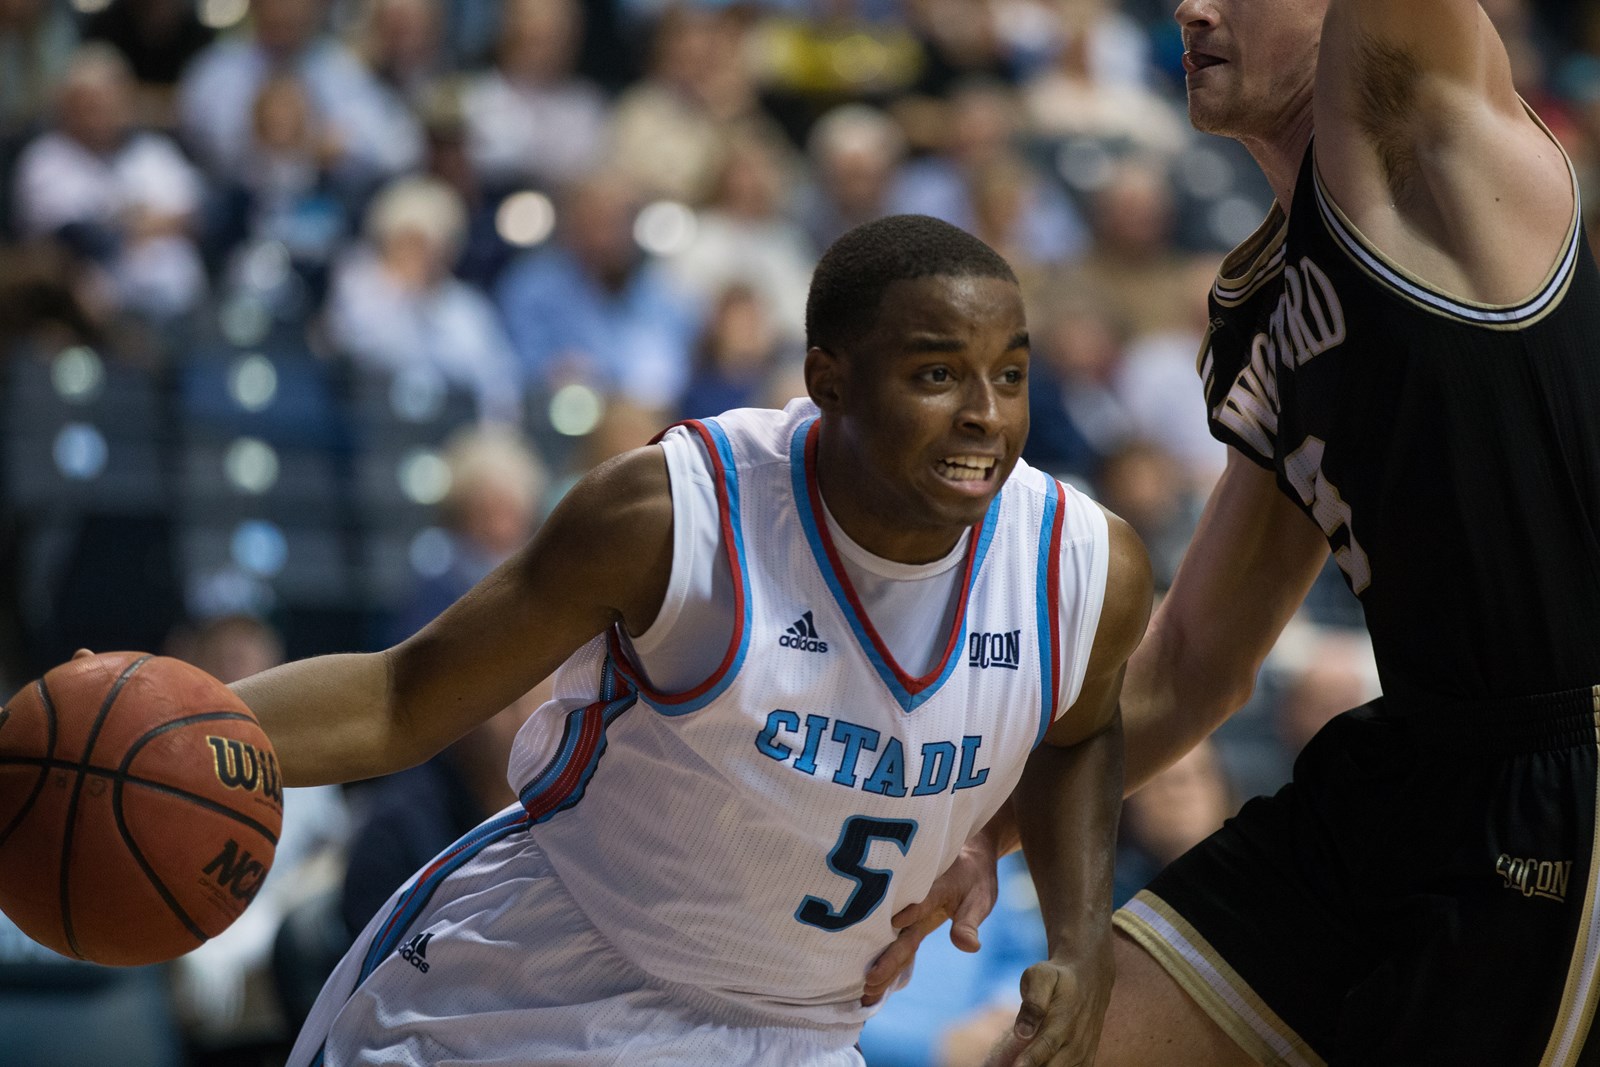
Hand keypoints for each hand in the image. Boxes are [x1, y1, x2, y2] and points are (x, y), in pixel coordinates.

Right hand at [861, 832, 1000, 1005]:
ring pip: (892, 940)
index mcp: (936, 890)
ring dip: (880, 964)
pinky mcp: (906, 919)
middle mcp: (915, 902)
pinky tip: (874, 984)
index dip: (912, 911)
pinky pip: (894, 941)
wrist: (966, 859)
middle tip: (870, 982)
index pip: (923, 901)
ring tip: (867, 990)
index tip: (895, 923)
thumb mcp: (979, 899)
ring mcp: (908, 911)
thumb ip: (969, 923)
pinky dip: (884, 960)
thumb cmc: (974, 880)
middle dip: (887, 957)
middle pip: (901, 932)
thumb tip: (969, 947)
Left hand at [985, 942, 1114, 1066]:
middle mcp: (1076, 1042)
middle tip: (1007, 1066)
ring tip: (1015, 1065)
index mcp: (1064, 1020)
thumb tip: (1022, 1033)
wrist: (1090, 980)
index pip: (1046, 1046)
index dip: (1030, 1061)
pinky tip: (1033, 1065)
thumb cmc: (1057, 978)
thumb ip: (1033, 1002)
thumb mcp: (1041, 976)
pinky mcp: (1085, 1061)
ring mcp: (1082, 1054)